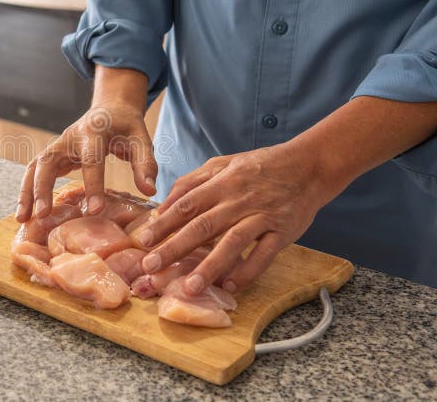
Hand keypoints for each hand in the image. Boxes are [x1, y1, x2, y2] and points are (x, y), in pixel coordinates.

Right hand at [16, 67, 156, 222]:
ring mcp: (57, 145)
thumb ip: (145, 163)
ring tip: (22, 219)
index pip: (91, 160)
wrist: (110, 109)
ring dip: (27, 192)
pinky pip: (35, 172)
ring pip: (34, 167)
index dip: (93, 185)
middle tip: (43, 215)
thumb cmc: (127, 126)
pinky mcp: (53, 155)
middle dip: (43, 188)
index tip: (94, 211)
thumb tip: (149, 191)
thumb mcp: (141, 139)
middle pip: (48, 161)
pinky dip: (27, 191)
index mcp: (94, 131)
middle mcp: (69, 137)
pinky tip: (25, 213)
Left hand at [133, 142, 341, 293]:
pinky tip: (231, 285)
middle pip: (202, 226)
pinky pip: (264, 254)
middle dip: (174, 248)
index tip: (142, 241)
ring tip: (189, 287)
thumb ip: (193, 181)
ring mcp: (262, 216)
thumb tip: (165, 203)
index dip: (163, 223)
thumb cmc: (260, 166)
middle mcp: (239, 199)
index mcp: (222, 182)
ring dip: (209, 266)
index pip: (186, 204)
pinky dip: (248, 271)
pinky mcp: (283, 231)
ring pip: (232, 243)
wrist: (309, 165)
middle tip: (151, 267)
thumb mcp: (223, 163)